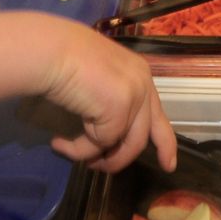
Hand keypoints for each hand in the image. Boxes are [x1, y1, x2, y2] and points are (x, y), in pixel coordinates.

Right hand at [45, 24, 176, 172]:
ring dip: (97, 157)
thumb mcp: (96, 79)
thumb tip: (105, 137)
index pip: (157, 114)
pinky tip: (59, 142)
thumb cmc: (63, 57)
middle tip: (99, 168)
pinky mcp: (119, 110)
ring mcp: (134, 97)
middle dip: (122, 159)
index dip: (165, 142)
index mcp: (139, 73)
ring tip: (70, 152)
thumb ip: (108, 101)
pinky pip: (100, 143)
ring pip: (125, 146)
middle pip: (144, 135)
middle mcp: (143, 84)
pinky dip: (78, 149)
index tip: (169, 165)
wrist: (51, 51)